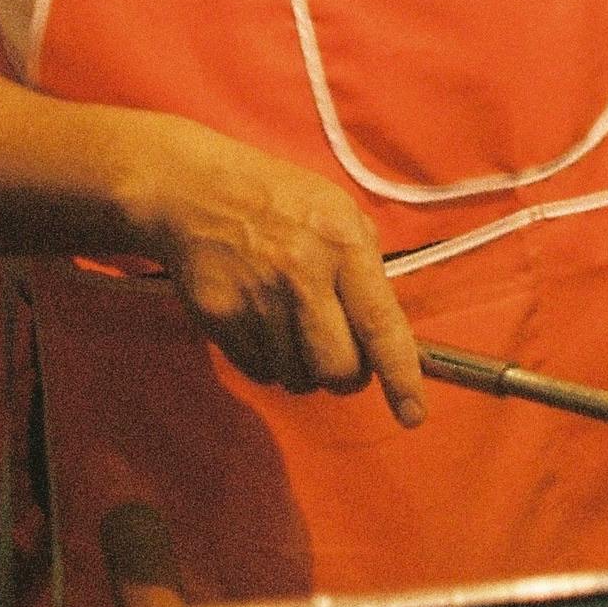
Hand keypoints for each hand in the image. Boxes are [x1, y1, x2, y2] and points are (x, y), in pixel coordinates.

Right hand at [116, 119, 427, 425]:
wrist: (194, 192)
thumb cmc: (279, 199)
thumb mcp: (338, 211)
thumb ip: (366, 268)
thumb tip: (386, 334)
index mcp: (342, 245)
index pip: (380, 324)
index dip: (401, 376)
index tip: (413, 415)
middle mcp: (301, 276)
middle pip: (338, 368)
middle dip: (348, 377)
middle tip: (343, 359)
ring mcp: (256, 301)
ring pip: (298, 378)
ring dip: (306, 370)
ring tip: (297, 330)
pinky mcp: (219, 318)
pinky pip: (261, 373)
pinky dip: (272, 363)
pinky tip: (266, 328)